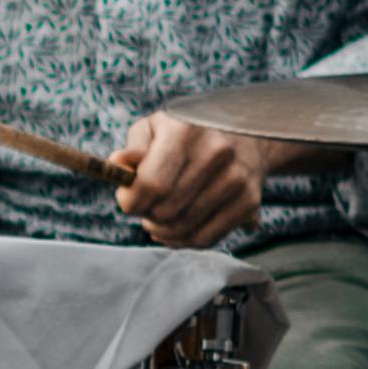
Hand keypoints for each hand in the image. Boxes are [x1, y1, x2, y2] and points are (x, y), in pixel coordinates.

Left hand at [115, 111, 267, 246]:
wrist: (245, 134)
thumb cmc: (186, 134)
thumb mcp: (155, 127)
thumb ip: (133, 147)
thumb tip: (118, 163)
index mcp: (184, 131)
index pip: (151, 184)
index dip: (131, 202)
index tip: (128, 201)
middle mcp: (215, 152)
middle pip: (165, 211)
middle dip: (147, 215)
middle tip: (147, 207)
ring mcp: (236, 177)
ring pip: (184, 229)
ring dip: (163, 231)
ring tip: (159, 218)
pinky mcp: (249, 201)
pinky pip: (206, 239)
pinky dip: (184, 241)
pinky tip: (176, 231)